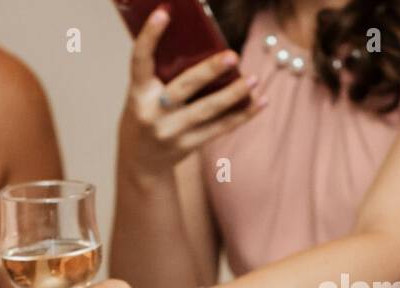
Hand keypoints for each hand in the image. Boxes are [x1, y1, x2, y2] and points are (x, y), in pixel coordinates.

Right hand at [127, 7, 264, 181]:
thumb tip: (204, 43)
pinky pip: (220, 128)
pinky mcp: (188, 145)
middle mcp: (152, 114)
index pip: (140, 61)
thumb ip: (164, 73)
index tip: (163, 12)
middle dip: (208, 72)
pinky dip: (242, 114)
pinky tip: (261, 100)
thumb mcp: (145, 95)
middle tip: (232, 56)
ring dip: (233, 94)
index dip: (149, 36)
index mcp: (138, 94)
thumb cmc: (147, 114)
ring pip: (207, 111)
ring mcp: (171, 133)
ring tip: (254, 78)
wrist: (139, 161)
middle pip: (183, 88)